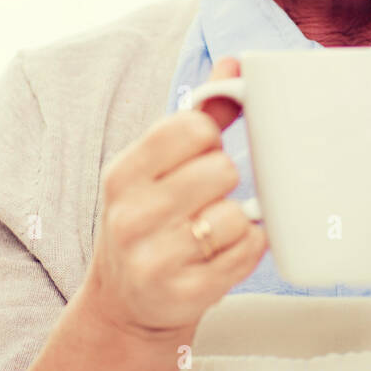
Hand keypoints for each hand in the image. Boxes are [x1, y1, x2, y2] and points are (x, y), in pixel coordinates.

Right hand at [79, 56, 266, 346]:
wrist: (126, 306)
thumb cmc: (150, 222)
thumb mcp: (157, 167)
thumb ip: (198, 115)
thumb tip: (236, 65)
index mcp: (123, 173)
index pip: (192, 128)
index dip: (210, 138)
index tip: (201, 154)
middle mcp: (131, 216)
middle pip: (221, 170)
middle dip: (225, 182)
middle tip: (207, 198)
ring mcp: (155, 260)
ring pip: (236, 215)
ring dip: (238, 220)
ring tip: (215, 230)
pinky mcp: (184, 294)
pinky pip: (248, 252)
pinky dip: (247, 249)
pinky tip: (224, 253)